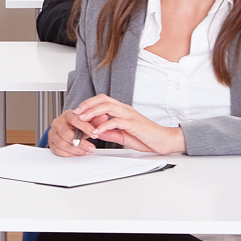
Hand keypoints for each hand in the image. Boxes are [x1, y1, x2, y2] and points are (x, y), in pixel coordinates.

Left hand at [60, 95, 185, 155]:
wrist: (164, 141)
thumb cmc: (147, 137)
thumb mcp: (123, 136)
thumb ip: (110, 133)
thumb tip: (97, 132)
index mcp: (123, 110)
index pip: (103, 100)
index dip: (89, 104)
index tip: (79, 111)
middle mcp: (125, 109)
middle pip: (103, 100)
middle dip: (87, 105)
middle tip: (77, 113)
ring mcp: (129, 115)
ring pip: (107, 107)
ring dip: (92, 112)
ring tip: (83, 119)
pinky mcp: (133, 124)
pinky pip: (116, 121)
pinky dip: (104, 125)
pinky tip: (96, 131)